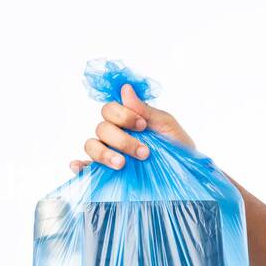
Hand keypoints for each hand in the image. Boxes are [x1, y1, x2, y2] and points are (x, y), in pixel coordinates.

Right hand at [69, 83, 194, 173]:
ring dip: (104, 153)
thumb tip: (125, 89)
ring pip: (91, 145)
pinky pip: (85, 168)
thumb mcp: (167, 126)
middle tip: (144, 152)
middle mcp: (115, 135)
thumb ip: (146, 110)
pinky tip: (80, 167)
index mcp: (127, 120)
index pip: (109, 109)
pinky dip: (79, 166)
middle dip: (122, 139)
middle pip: (102, 128)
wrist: (186, 176)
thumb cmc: (178, 147)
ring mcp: (109, 153)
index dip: (122, 116)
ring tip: (122, 164)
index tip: (143, 126)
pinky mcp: (106, 173)